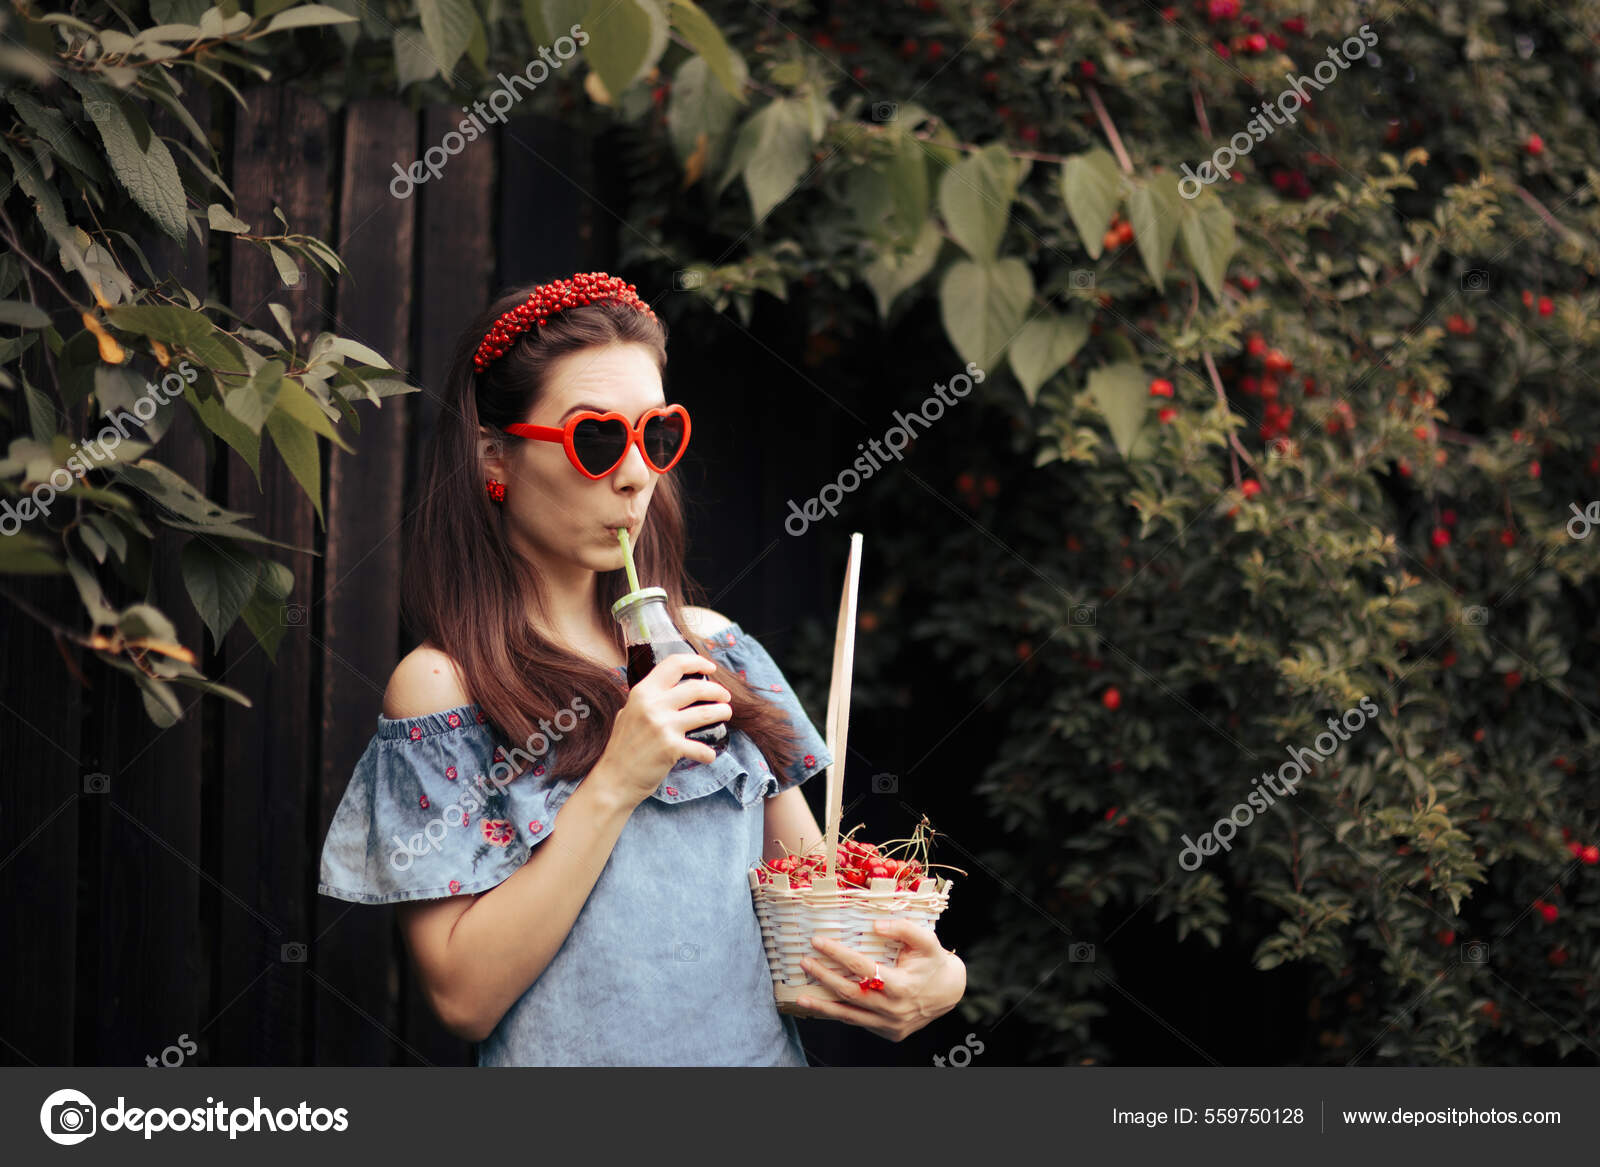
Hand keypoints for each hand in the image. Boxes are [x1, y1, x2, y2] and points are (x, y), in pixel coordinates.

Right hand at [594, 653, 730, 806]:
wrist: (613, 780)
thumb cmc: (622, 748)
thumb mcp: (628, 713)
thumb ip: (647, 699)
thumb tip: (669, 689)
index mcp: (642, 692)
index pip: (674, 664)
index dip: (697, 662)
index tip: (710, 668)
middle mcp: (652, 705)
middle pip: (696, 687)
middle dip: (717, 690)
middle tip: (725, 697)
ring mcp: (662, 726)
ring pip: (706, 713)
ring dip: (722, 712)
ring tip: (726, 714)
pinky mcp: (671, 748)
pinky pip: (702, 748)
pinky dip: (709, 753)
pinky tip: (709, 755)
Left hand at [792, 919, 965, 1041]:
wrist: (950, 993)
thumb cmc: (934, 962)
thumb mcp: (926, 940)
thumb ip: (903, 928)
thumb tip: (875, 925)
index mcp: (902, 985)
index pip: (862, 968)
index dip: (838, 954)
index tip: (818, 941)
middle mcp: (894, 1009)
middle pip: (851, 993)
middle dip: (824, 977)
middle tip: (804, 962)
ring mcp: (890, 1025)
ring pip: (850, 1016)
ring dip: (824, 1007)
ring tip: (802, 998)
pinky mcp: (889, 1033)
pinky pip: (859, 1023)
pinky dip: (839, 1016)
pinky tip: (822, 1008)